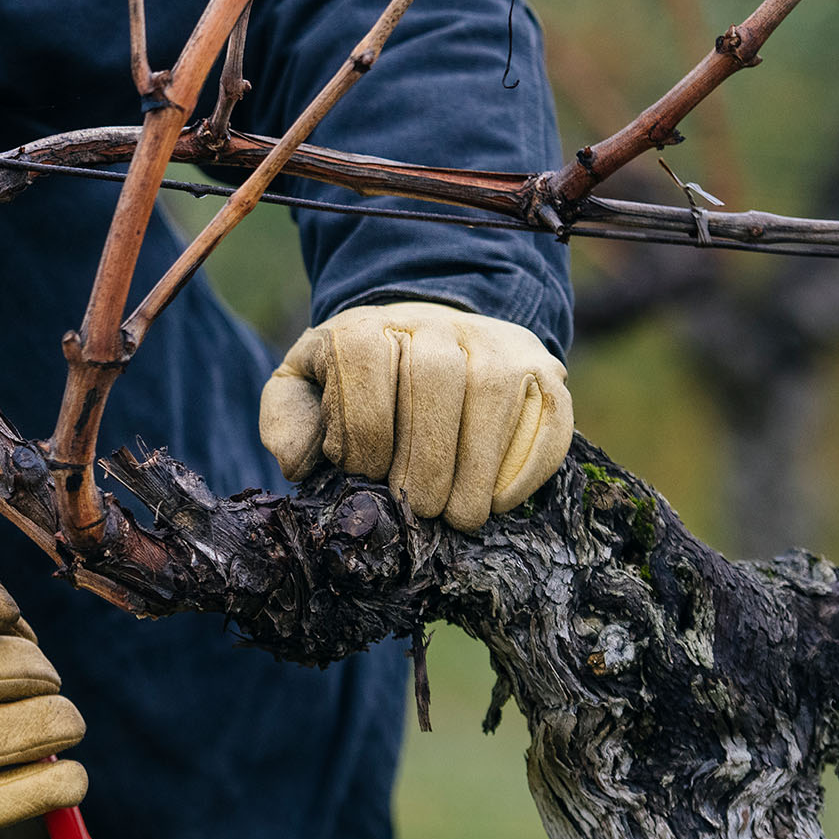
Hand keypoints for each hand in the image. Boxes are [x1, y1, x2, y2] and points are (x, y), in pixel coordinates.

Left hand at [260, 301, 572, 530]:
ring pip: (494, 389)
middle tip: (420, 509)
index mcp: (366, 325)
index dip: (365, 427)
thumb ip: (288, 420)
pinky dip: (528, 464)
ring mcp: (495, 340)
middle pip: (436, 375)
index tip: (365, 473)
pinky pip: (549, 410)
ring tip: (459, 516)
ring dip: (477, 464)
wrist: (422, 347)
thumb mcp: (305, 391)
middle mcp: (433, 322)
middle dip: (426, 455)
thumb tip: (301, 461)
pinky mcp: (542, 368)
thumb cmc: (356, 387)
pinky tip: (499, 500)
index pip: (365, 358)